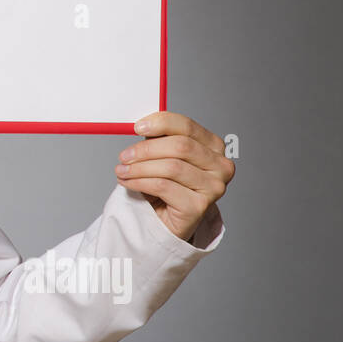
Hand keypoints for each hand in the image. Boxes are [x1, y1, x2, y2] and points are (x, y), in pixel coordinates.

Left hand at [114, 110, 234, 241]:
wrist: (170, 218)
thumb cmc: (168, 184)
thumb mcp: (164, 156)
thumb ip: (159, 138)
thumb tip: (142, 125)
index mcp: (213, 146)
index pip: (188, 126)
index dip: (161, 123)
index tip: (138, 127)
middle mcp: (220, 166)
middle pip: (180, 146)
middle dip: (146, 149)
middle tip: (125, 155)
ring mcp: (213, 187)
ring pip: (171, 167)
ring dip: (139, 168)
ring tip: (122, 171)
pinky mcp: (199, 206)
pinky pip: (163, 187)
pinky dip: (140, 182)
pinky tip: (128, 182)